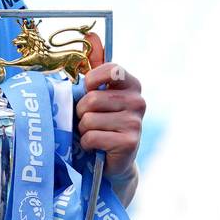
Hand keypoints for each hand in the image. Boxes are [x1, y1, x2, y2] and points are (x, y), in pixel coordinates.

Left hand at [75, 63, 145, 186]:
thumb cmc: (101, 124)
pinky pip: (92, 137)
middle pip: (92, 99)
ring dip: (84, 129)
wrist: (115, 160)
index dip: (92, 80)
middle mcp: (137, 102)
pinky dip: (87, 143)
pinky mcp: (129, 142)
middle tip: (89, 120)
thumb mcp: (99, 100)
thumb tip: (84, 59)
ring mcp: (135, 122)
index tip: (88, 91)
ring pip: (89, 119)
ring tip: (93, 133)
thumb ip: (93, 83)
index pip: (111, 69)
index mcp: (132, 85)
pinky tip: (96, 146)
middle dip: (81, 112)